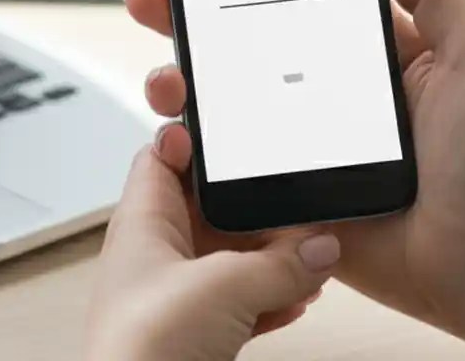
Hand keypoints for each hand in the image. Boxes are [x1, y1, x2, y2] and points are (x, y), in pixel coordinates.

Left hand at [86, 125, 339, 360]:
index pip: (164, 156)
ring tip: (313, 253)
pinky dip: (270, 298)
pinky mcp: (195, 335)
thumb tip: (321, 244)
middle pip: (211, 208)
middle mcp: (155, 254)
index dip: (197, 136)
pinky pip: (239, 303)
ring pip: (230, 258)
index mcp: (142, 222)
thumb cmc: (142, 350)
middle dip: (257, 205)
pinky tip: (299, 298)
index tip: (239, 125)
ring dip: (272, 256)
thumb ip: (281, 263)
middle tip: (298, 197)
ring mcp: (175, 296)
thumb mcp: (224, 287)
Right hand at [123, 0, 464, 354]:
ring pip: (224, 110)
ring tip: (165, 81)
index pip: (292, 10)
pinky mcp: (288, 198)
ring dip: (180, 87)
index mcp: (366, 62)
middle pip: (241, 53)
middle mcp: (326, 99)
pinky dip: (193, 154)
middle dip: (188, 25)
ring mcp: (302, 149)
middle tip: (150, 0)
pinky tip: (175, 136)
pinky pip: (228, 172)